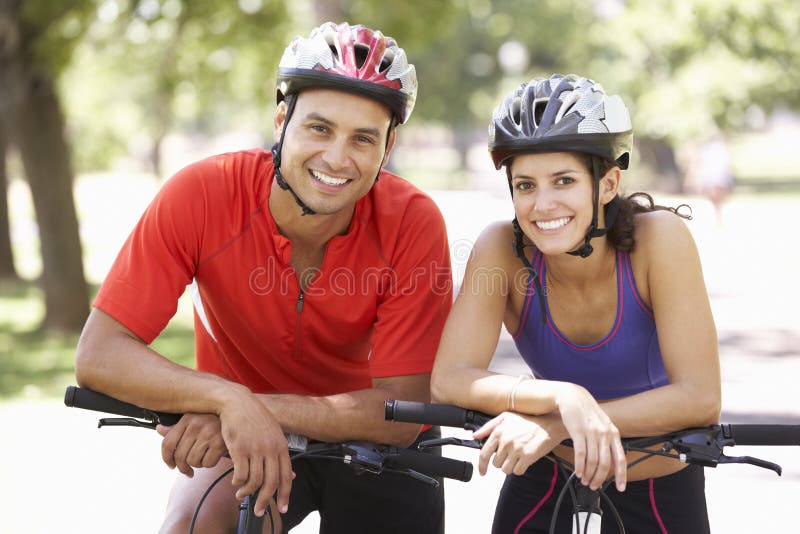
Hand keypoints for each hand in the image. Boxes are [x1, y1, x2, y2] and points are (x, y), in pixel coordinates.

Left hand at [157, 413, 226, 476]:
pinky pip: (207, 463)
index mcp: (187, 418)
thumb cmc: (215, 421)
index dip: (166, 459)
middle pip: (180, 456)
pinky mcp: (220, 443)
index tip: (171, 465)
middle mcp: (196, 425)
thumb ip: (177, 428)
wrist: (239, 417)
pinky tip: (213, 456)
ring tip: (203, 458)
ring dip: (198, 464)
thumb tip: (159, 429)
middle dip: (183, 467)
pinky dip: (210, 463)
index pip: (167, 443)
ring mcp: (208, 434)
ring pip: (193, 461)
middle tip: (188, 470)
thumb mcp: (195, 420)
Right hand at [218, 387, 292, 517]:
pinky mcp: (239, 449)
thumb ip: (281, 453)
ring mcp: (255, 449)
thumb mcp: (273, 433)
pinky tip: (235, 482)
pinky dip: (238, 482)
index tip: (282, 508)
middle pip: (271, 483)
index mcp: (281, 446)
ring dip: (247, 492)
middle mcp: (270, 449)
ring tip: (241, 494)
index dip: (285, 495)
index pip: (286, 476)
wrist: (238, 402)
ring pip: (254, 481)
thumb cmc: (255, 418)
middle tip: (259, 511)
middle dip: (265, 501)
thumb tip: (292, 475)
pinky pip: (240, 475)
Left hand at [473, 411, 563, 476]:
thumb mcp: (506, 417)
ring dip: (510, 466)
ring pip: (506, 469)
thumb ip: (488, 427)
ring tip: (518, 456)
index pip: (484, 453)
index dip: (481, 465)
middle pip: (496, 463)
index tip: (482, 471)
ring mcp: (517, 450)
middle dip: (502, 461)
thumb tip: (475, 435)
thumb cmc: (528, 421)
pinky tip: (524, 459)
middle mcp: (506, 441)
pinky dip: (520, 468)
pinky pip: (517, 472)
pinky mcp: (527, 457)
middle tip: (511, 453)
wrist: (549, 425)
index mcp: (498, 432)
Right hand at [553, 383, 626, 490]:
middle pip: (605, 463)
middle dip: (600, 478)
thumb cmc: (588, 413)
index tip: (620, 488)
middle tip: (594, 486)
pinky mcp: (578, 431)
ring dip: (588, 474)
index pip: (620, 458)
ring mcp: (591, 432)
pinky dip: (579, 466)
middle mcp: (604, 433)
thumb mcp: (603, 426)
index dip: (621, 475)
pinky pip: (580, 454)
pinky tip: (578, 473)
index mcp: (613, 433)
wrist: (573, 397)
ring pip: (592, 461)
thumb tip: (614, 464)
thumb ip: (609, 443)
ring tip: (585, 481)